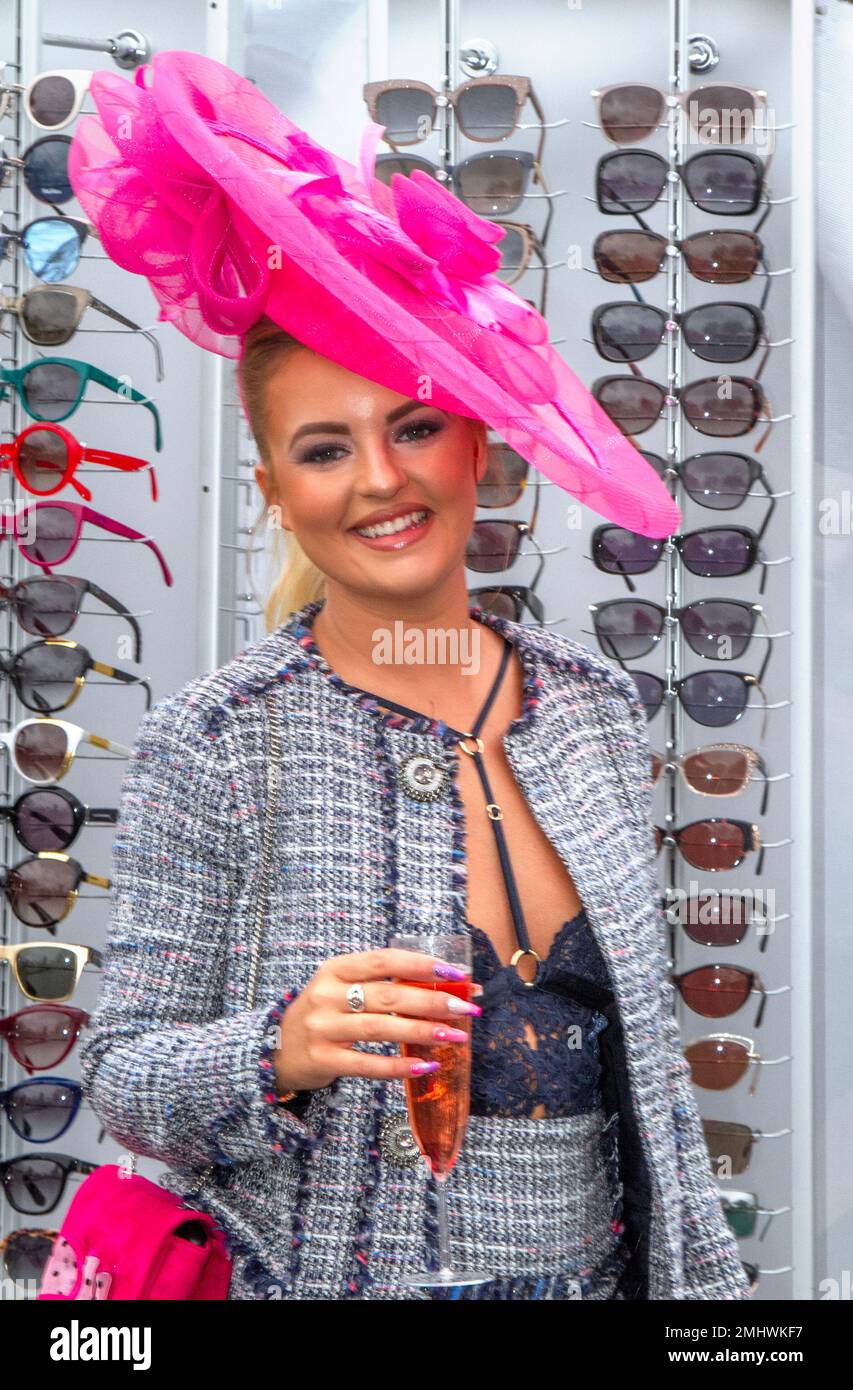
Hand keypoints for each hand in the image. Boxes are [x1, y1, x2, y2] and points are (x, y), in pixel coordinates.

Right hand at [272, 948, 481, 1093]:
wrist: (276, 1050)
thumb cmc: (324, 1015)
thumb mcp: (342, 989)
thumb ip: (382, 985)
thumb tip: (444, 985)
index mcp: (335, 969)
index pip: (383, 960)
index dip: (420, 965)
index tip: (454, 973)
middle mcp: (326, 995)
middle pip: (388, 995)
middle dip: (432, 1001)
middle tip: (465, 1008)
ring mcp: (323, 1028)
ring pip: (381, 1028)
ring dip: (422, 1032)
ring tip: (454, 1035)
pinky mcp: (323, 1059)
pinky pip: (367, 1064)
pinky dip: (399, 1067)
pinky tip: (425, 1067)